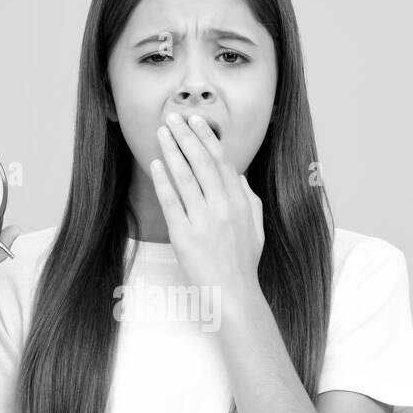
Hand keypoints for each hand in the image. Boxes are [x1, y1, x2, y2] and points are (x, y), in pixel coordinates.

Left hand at [151, 112, 263, 294]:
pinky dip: (163, 181)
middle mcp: (222, 207)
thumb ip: (250, 199)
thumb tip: (240, 176)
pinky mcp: (184, 236)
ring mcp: (203, 221)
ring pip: (185, 177)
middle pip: (202, 162)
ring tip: (162, 133)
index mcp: (240, 202)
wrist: (234, 294)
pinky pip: (171, 202)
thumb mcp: (256, 227)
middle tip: (173, 118)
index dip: (207, 138)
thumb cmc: (244, 263)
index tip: (196, 121)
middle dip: (187, 136)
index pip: (222, 161)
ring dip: (172, 151)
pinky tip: (156, 164)